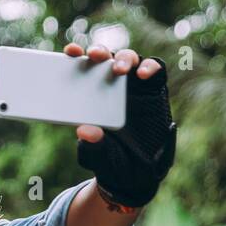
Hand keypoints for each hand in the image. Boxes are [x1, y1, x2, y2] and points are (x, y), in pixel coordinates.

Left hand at [64, 43, 176, 210]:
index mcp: (92, 95)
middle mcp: (112, 85)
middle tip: (94, 56)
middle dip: (100, 52)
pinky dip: (151, 67)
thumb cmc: (111, 161)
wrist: (137, 174)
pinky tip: (144, 74)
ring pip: (130, 59)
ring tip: (120, 70)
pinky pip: (155, 71)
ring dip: (124, 59)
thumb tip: (83, 131)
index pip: (83, 69)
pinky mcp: (155, 90)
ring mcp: (135, 86)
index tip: (70, 52)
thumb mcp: (99, 156)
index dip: (77, 56)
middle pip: (106, 59)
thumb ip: (92, 146)